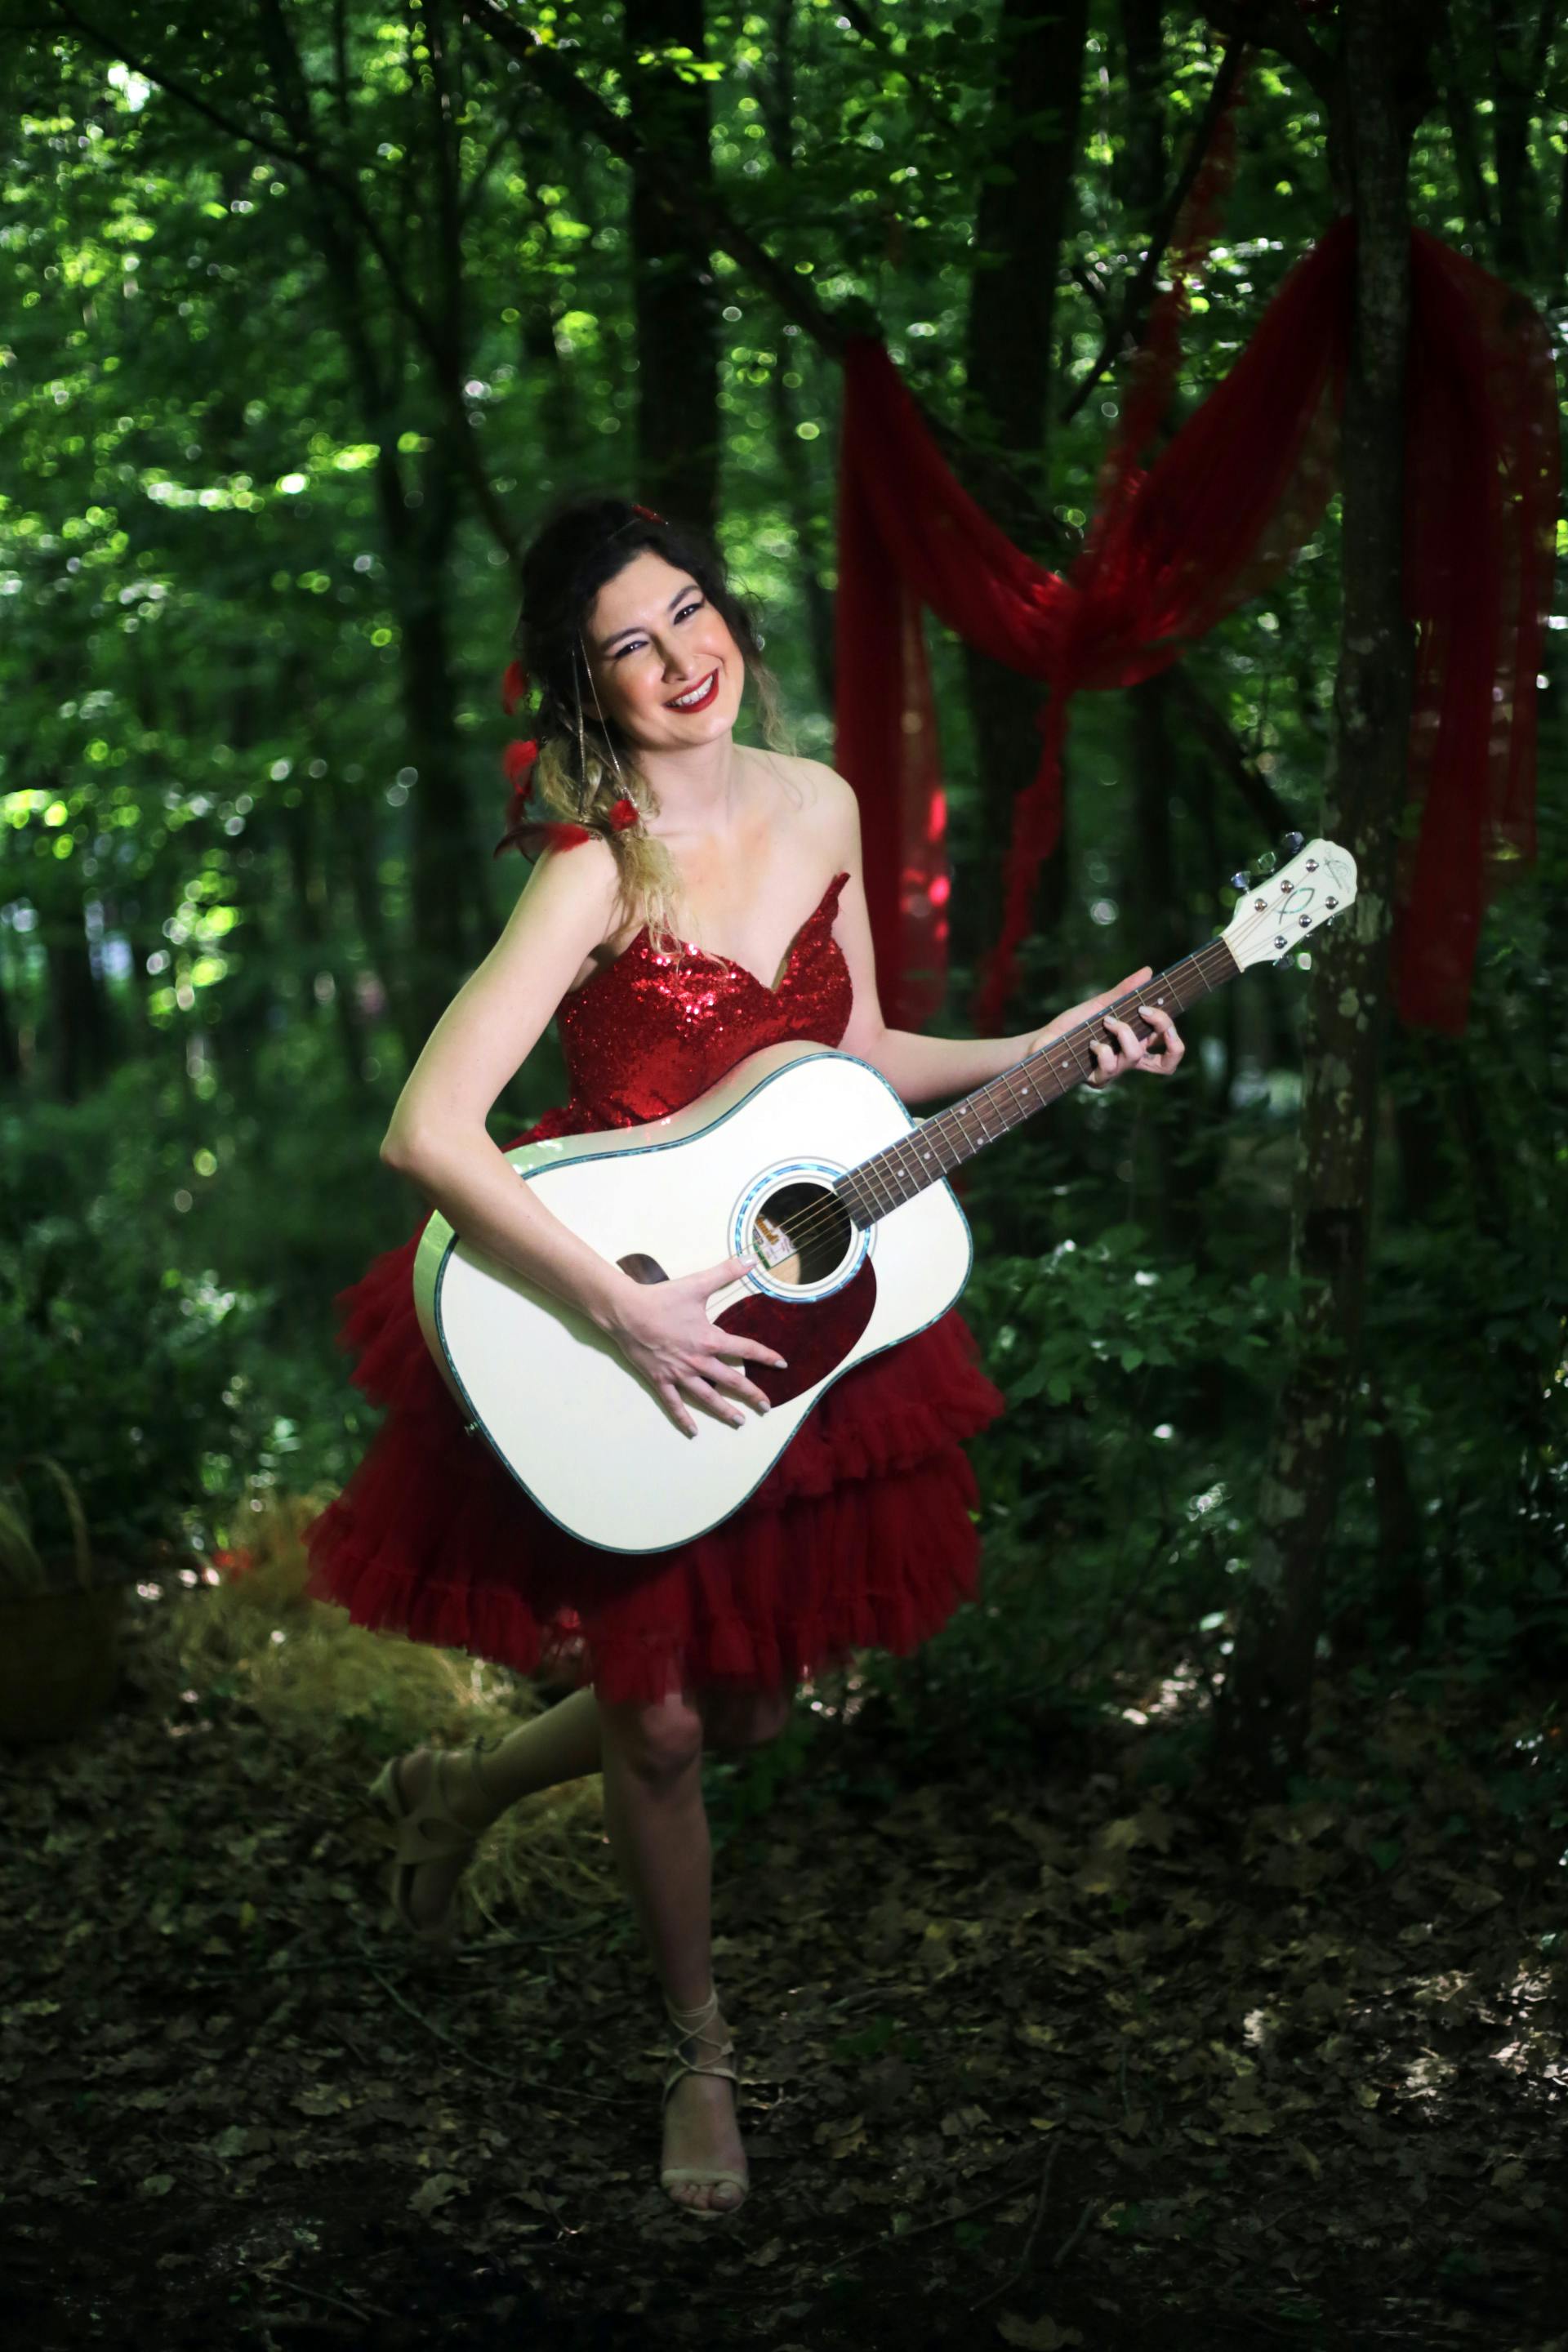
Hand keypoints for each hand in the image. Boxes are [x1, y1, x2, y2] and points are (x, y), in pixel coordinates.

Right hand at [601, 1251, 786, 1437]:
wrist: (627, 1312)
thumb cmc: (662, 1299)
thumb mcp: (697, 1284)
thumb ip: (726, 1272)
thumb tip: (750, 1258)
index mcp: (709, 1339)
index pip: (745, 1349)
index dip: (765, 1356)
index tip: (782, 1364)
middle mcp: (698, 1361)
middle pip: (731, 1380)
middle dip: (751, 1394)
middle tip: (767, 1406)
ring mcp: (679, 1374)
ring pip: (707, 1397)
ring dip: (724, 1411)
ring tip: (740, 1422)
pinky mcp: (661, 1380)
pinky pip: (675, 1404)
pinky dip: (684, 1418)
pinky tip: (693, 1432)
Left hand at [1028, 966, 1185, 1090]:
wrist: (1044, 1040)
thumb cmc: (1074, 1025)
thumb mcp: (1101, 1004)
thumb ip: (1124, 992)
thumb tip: (1147, 971)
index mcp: (1136, 1044)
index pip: (1169, 1048)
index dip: (1171, 1033)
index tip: (1149, 1009)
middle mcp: (1129, 1061)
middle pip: (1167, 1063)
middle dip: (1165, 1032)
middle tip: (1146, 1012)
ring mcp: (1114, 1072)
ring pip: (1135, 1055)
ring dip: (1122, 1031)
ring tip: (1105, 1021)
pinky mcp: (1096, 1080)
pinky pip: (1109, 1066)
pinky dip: (1101, 1049)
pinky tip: (1089, 1041)